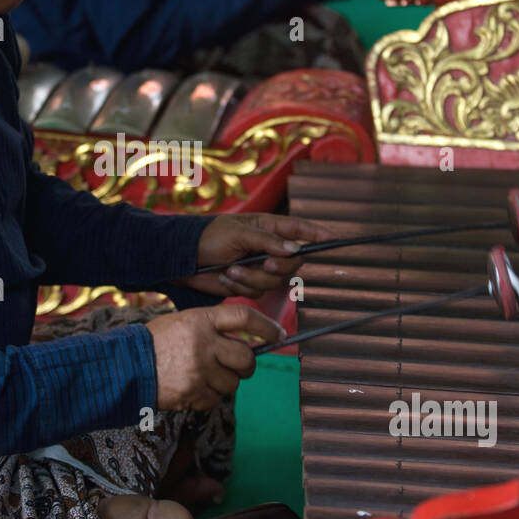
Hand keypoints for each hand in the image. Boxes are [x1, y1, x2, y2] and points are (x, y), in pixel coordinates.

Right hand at [146, 304, 283, 410]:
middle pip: (246, 357)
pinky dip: (208, 397)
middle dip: (247, 365)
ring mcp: (199, 370)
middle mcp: (203, 343)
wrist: (125, 366)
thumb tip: (245, 342)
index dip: (266, 326)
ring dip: (224, 383)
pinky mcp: (193, 393)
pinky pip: (215, 399)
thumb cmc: (154, 342)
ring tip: (203, 377)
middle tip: (240, 366)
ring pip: (233, 383)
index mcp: (200, 320)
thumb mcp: (182, 322)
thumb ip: (211, 328)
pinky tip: (191, 388)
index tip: (278, 334)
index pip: (243, 317)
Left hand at [177, 212, 336, 297]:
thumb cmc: (207, 238)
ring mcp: (259, 267)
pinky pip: (257, 291)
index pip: (299, 228)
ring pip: (274, 280)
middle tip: (265, 263)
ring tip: (231, 269)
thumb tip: (294, 249)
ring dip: (251, 277)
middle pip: (293, 261)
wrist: (183, 260)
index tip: (335, 238)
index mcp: (267, 227)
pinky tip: (226, 277)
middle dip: (279, 265)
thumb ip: (267, 241)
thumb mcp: (237, 233)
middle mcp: (267, 247)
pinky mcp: (249, 284)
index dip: (317, 233)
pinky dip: (241, 286)